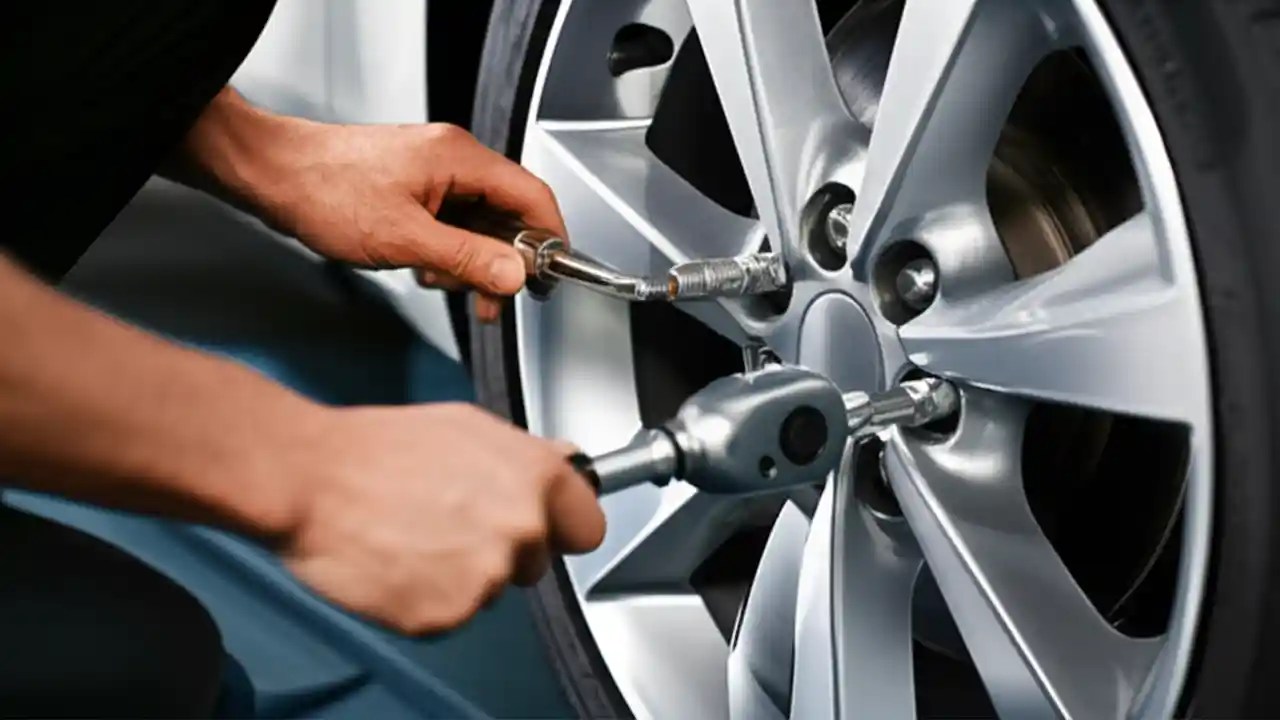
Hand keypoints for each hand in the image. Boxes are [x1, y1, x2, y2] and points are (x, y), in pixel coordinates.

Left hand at [257, 121, 566, 321]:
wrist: (270, 175)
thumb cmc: (323, 190)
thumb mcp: (404, 238)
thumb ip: (467, 258)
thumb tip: (515, 275)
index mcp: (459, 158)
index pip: (531, 194)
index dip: (549, 237)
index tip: (551, 274)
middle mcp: (452, 159)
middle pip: (508, 212)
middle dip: (502, 260)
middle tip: (491, 297)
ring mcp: (433, 172)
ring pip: (478, 222)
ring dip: (469, 260)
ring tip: (442, 280)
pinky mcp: (414, 187)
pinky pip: (452, 222)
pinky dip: (447, 251)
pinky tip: (424, 267)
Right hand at [280, 403, 603, 633]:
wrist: (310, 479)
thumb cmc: (376, 449)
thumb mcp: (466, 426)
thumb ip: (525, 453)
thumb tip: (564, 461)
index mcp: (534, 477)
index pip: (587, 526)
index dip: (562, 527)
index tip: (548, 528)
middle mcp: (520, 528)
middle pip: (536, 562)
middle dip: (504, 550)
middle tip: (451, 523)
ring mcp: (485, 576)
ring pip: (490, 589)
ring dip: (461, 574)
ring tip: (413, 534)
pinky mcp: (445, 614)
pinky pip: (450, 614)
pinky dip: (426, 597)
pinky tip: (398, 561)